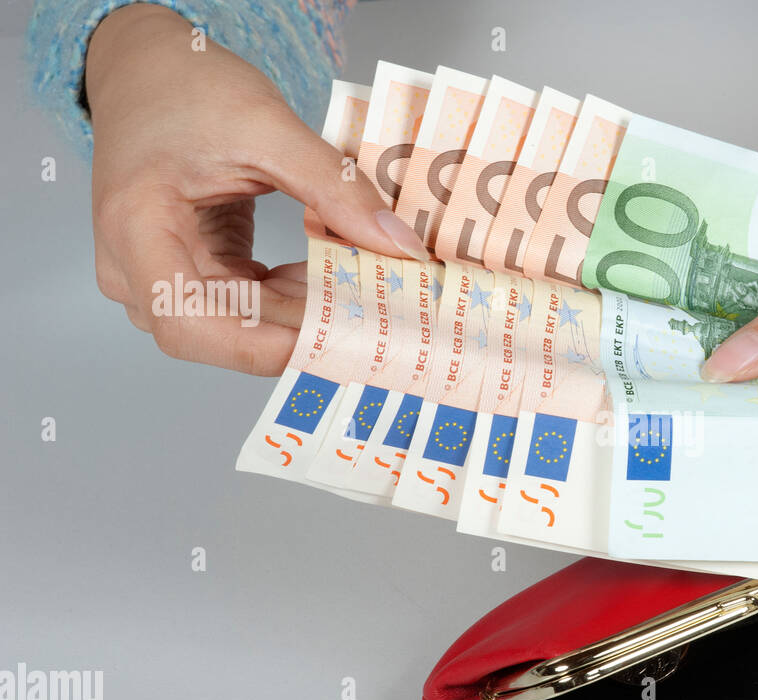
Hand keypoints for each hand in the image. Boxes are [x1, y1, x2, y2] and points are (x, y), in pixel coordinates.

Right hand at [84, 4, 428, 374]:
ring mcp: (161, 276)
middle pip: (223, 333)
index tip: (333, 340)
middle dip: (303, 331)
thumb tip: (398, 246)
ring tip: (369, 297)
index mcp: (136, 230)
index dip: (261, 349)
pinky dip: (296, 296)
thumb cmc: (185, 86)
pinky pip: (249, 304)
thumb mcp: (267, 126)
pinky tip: (337, 279)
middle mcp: (135, 268)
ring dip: (307, 316)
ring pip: (243, 325)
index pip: (188, 323)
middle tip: (377, 322)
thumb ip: (335, 188)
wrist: (148, 69)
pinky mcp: (194, 272)